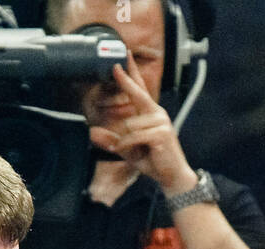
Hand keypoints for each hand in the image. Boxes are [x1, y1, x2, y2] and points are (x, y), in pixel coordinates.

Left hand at [90, 59, 194, 198]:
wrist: (172, 176)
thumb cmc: (153, 161)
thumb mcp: (128, 150)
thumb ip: (111, 140)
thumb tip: (92, 133)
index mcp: (151, 113)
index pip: (140, 88)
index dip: (132, 72)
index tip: (125, 56)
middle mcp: (157, 113)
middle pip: (137, 94)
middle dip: (126, 81)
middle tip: (115, 65)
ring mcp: (161, 122)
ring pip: (130, 126)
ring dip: (127, 142)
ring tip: (139, 152)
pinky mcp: (160, 134)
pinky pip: (134, 137)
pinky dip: (129, 147)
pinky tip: (138, 154)